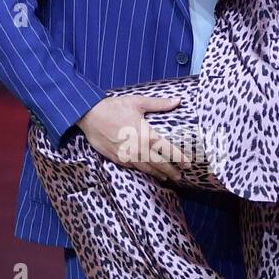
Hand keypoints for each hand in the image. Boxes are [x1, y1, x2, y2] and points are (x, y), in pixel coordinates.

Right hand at [77, 94, 192, 182]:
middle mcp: (139, 149)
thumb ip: (159, 104)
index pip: (168, 150)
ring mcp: (127, 156)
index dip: (179, 158)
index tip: (188, 164)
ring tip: (166, 178)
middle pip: (159, 164)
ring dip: (158, 174)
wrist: (89, 116)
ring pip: (147, 169)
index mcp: (146, 135)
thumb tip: (177, 100)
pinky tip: (147, 172)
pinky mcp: (117, 159)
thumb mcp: (138, 102)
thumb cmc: (114, 107)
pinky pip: (133, 168)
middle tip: (180, 176)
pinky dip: (143, 171)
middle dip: (171, 171)